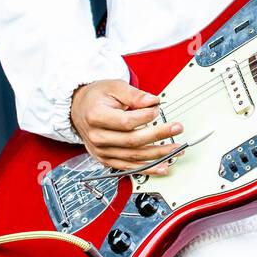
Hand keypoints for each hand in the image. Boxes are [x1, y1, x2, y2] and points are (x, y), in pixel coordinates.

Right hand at [69, 79, 185, 175]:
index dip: (145, 116)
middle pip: (132, 141)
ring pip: (133, 157)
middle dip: (158, 136)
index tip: (157, 109)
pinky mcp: (106, 160)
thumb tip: (153, 101)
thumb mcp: (114, 87)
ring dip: (157, 155)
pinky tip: (162, 167)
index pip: (126, 122)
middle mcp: (97, 137)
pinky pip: (129, 168)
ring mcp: (101, 151)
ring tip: (176, 150)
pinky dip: (147, 169)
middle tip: (177, 129)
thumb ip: (134, 95)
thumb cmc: (96, 97)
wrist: (80, 109)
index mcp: (96, 117)